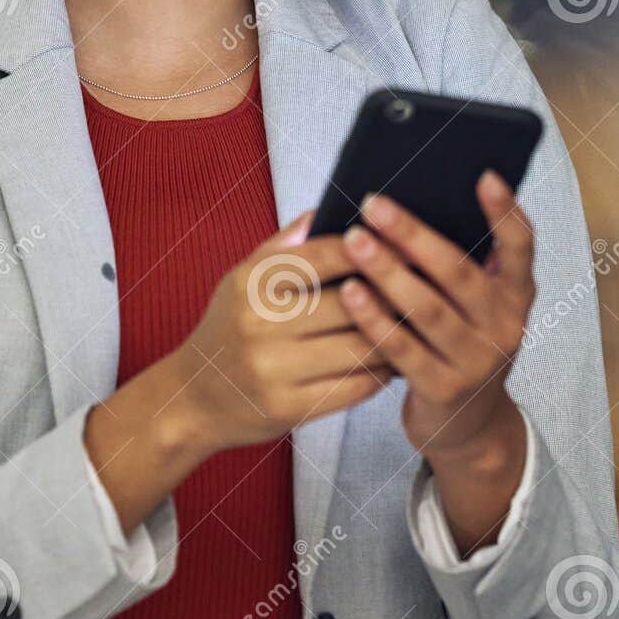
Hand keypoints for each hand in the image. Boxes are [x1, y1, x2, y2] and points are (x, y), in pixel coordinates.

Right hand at [166, 210, 396, 455]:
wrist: (192, 399)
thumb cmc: (228, 328)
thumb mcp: (242, 278)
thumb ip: (284, 246)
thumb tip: (324, 210)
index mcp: (253, 283)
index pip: (325, 255)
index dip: (372, 247)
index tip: (407, 244)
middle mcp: (260, 323)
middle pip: (351, 303)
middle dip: (393, 293)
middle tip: (426, 285)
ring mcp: (274, 369)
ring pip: (359, 347)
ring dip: (395, 336)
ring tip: (417, 323)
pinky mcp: (289, 408)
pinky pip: (354, 387)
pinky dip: (381, 372)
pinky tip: (393, 360)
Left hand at [336, 170, 535, 460]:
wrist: (468, 427)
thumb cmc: (457, 344)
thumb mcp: (473, 307)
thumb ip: (455, 266)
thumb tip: (405, 210)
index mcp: (515, 296)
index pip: (520, 247)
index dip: (504, 211)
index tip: (484, 175)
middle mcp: (505, 326)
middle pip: (460, 273)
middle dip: (415, 235)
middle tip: (375, 204)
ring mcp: (477, 361)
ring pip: (429, 309)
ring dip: (388, 272)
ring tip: (354, 241)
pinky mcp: (445, 390)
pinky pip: (404, 349)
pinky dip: (375, 319)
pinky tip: (351, 293)